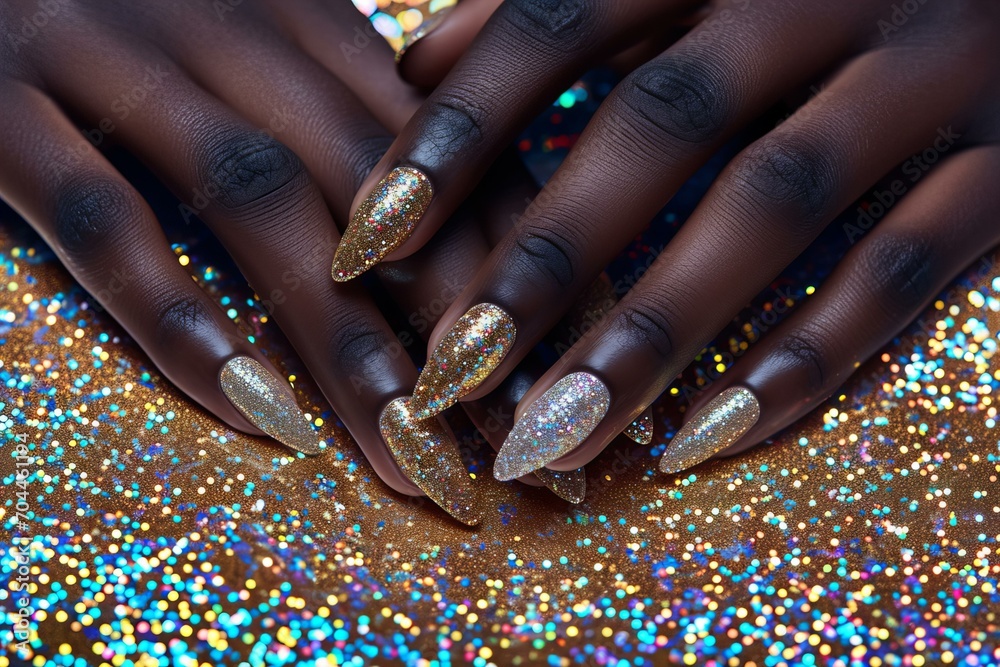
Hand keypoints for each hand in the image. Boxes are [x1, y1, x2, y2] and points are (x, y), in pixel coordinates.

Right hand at [0, 0, 473, 504]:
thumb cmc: (123, 3)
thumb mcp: (252, 36)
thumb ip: (338, 111)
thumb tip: (442, 235)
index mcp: (300, 15)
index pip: (438, 152)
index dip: (506, 264)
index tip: (559, 369)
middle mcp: (223, 26)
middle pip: (373, 188)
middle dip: (451, 321)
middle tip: (509, 441)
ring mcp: (106, 57)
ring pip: (261, 206)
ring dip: (345, 337)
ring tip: (408, 452)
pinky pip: (103, 219)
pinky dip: (181, 316)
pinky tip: (252, 410)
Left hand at [335, 0, 999, 477]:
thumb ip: (564, 11)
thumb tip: (418, 67)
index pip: (557, 21)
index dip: (456, 133)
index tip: (367, 242)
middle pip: (658, 126)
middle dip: (545, 256)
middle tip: (448, 375)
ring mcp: (933, 68)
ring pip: (773, 206)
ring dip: (655, 329)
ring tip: (553, 436)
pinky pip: (905, 268)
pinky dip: (806, 357)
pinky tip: (704, 437)